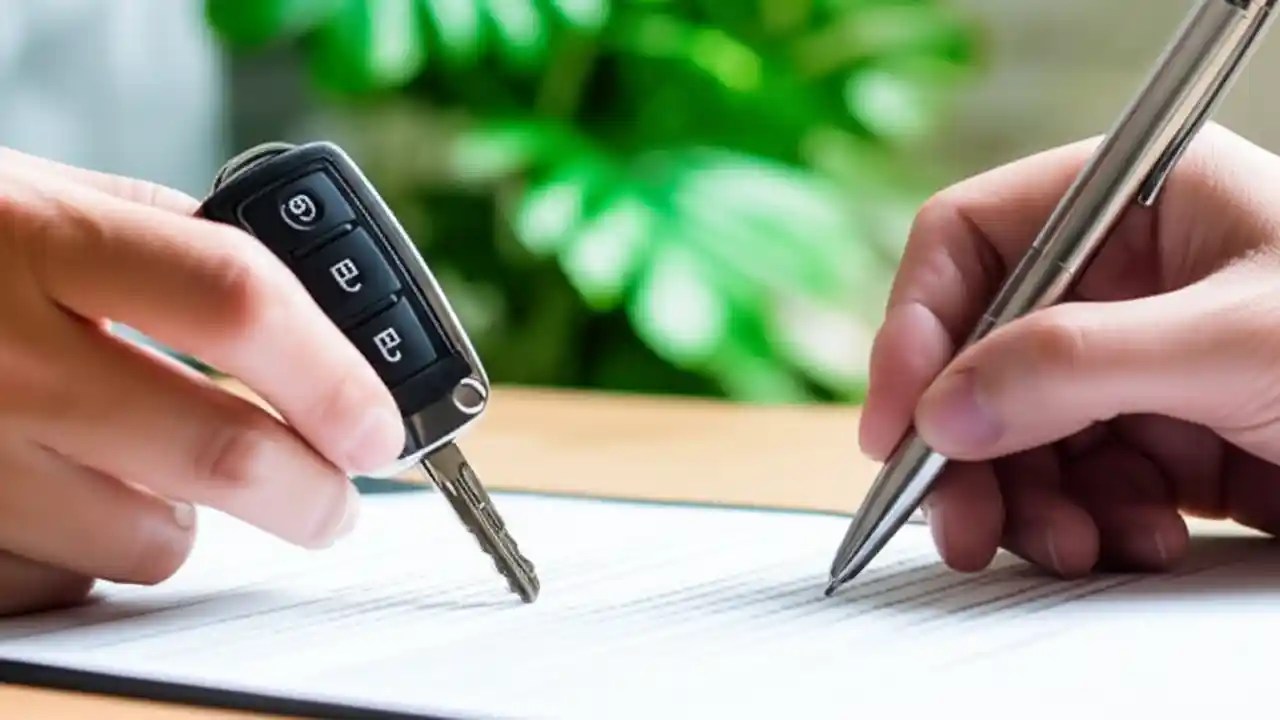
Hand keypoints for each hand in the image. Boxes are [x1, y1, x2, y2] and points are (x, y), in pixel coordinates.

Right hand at [0, 148, 404, 614]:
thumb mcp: (49, 194)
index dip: (335, 373)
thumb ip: (174, 246)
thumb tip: (316, 326)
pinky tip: (71, 493)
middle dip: (311, 493)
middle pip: (217, 455)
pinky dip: (95, 548)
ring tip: (156, 469)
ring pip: (147, 541)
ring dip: (183, 518)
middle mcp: (0, 351)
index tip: (381, 421)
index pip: (238, 303)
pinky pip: (64, 580)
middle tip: (332, 494)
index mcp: (45, 235)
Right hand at [859, 123, 1279, 576]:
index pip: (973, 241)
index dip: (916, 326)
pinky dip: (1087, 523)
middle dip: (966, 446)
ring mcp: (1141, 363)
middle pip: (982, 354)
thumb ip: (1074, 366)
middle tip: (956, 521)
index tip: (898, 419)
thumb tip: (943, 409)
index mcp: (1137, 204)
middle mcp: (1126, 279)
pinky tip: (1133, 542)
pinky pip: (1079, 480)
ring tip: (1059, 547)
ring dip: (1025, 500)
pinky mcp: (1164, 438)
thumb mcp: (1235, 342)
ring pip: (1020, 431)